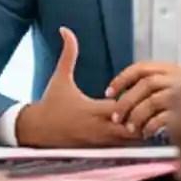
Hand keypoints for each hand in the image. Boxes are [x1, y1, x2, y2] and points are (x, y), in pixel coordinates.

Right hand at [15, 27, 140, 147]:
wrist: (36, 130)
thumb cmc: (51, 102)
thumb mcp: (60, 77)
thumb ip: (68, 54)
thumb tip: (66, 30)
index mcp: (90, 110)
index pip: (120, 108)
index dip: (131, 101)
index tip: (133, 91)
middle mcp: (96, 128)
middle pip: (129, 128)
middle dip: (138, 117)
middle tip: (144, 105)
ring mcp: (98, 142)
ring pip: (127, 141)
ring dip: (135, 129)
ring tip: (140, 115)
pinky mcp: (98, 150)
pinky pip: (120, 148)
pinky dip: (128, 139)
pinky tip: (130, 127)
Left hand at [107, 61, 180, 137]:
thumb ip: (165, 84)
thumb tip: (134, 96)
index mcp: (175, 69)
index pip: (142, 68)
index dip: (122, 79)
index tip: (108, 93)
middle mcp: (180, 78)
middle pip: (146, 84)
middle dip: (126, 101)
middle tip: (116, 118)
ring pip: (153, 101)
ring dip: (137, 115)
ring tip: (129, 129)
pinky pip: (164, 118)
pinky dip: (151, 125)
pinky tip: (147, 133)